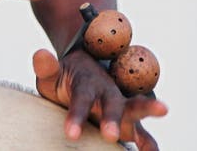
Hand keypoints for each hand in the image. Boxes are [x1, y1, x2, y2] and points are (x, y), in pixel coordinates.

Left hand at [33, 48, 167, 149]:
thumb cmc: (65, 81)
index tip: (70, 134)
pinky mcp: (130, 125)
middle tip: (110, 135)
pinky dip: (148, 146)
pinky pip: (143, 135)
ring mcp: (122, 108)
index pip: (82, 99)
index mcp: (87, 84)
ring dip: (147, 116)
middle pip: (113, 104)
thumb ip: (47, 67)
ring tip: (156, 132)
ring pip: (136, 111)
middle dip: (112, 119)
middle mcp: (108, 94)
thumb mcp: (53, 74)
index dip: (76, 116)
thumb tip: (40, 55)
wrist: (84, 75)